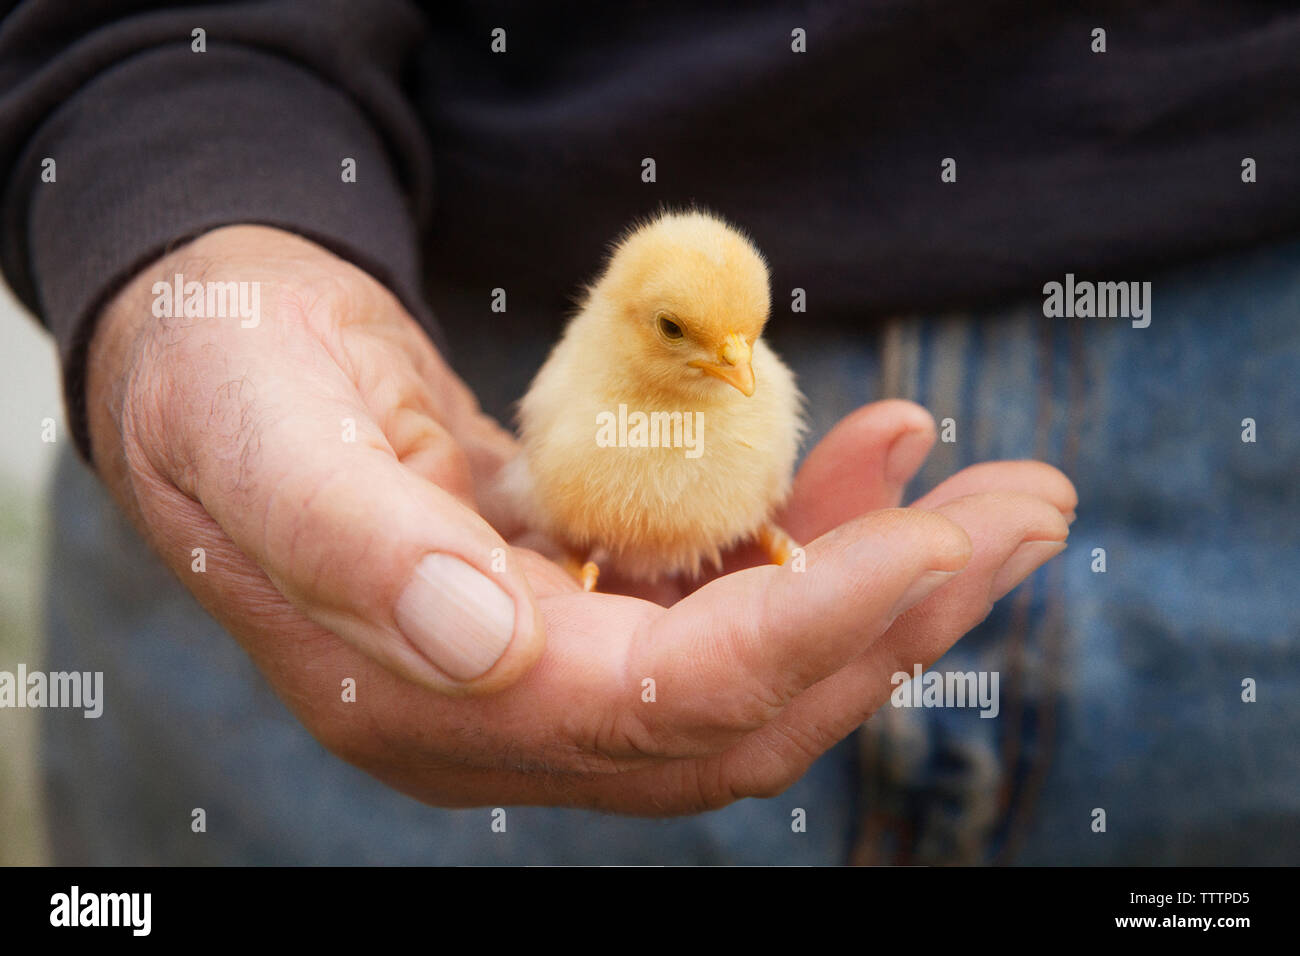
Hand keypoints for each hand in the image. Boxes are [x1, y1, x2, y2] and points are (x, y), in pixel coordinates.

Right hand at [87, 225, 1074, 812]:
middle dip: (893, 619)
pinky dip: (805, 534)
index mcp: (417, 694)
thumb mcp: (261, 436)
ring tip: (988, 493)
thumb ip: (356, 548)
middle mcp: (497, 705)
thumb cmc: (221, 379)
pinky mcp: (574, 600)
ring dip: (878, 580)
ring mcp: (543, 659)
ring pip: (747, 660)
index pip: (653, 702)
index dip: (803, 633)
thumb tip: (489, 641)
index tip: (934, 545)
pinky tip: (873, 459)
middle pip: (737, 705)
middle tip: (1025, 513)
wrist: (214, 354)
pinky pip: (716, 594)